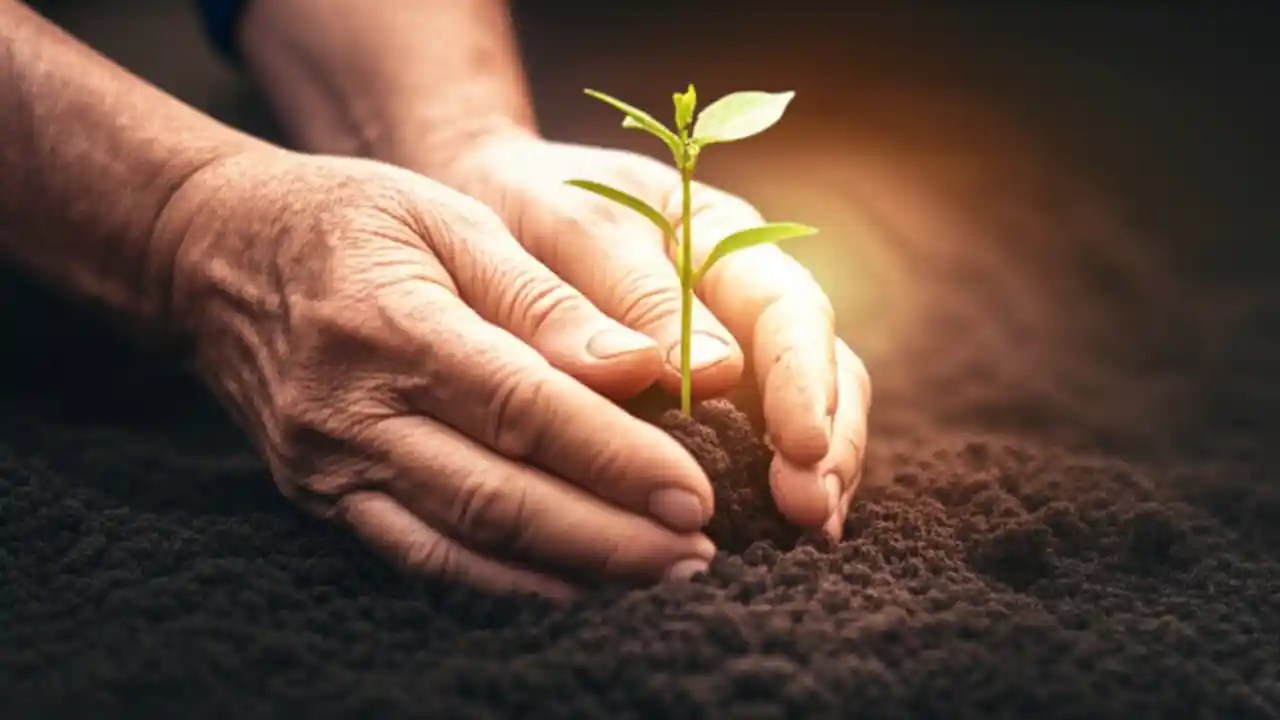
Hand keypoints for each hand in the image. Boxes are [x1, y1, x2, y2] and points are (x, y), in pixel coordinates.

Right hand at [154, 148, 718, 598]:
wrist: (216, 257)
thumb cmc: (350, 221)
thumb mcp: (452, 221)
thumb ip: (545, 299)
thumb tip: (641, 368)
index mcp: (394, 325)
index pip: (524, 410)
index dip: (614, 460)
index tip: (694, 493)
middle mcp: (353, 411)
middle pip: (498, 496)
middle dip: (609, 536)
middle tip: (696, 553)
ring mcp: (329, 466)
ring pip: (461, 545)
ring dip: (569, 572)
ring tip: (659, 575)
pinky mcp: (321, 497)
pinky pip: (420, 556)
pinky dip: (503, 581)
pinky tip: (573, 585)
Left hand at [433, 132, 870, 539]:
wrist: (480, 206)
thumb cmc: (524, 209)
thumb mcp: (568, 231)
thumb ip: (631, 294)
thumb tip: (713, 375)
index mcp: (722, 238)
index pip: (790, 310)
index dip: (805, 381)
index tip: (799, 446)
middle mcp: (741, 298)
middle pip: (820, 371)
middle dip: (827, 443)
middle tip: (811, 513)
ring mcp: (728, 351)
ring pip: (802, 414)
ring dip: (814, 474)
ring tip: (809, 533)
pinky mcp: (698, 404)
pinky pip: (753, 447)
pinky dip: (767, 489)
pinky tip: (769, 536)